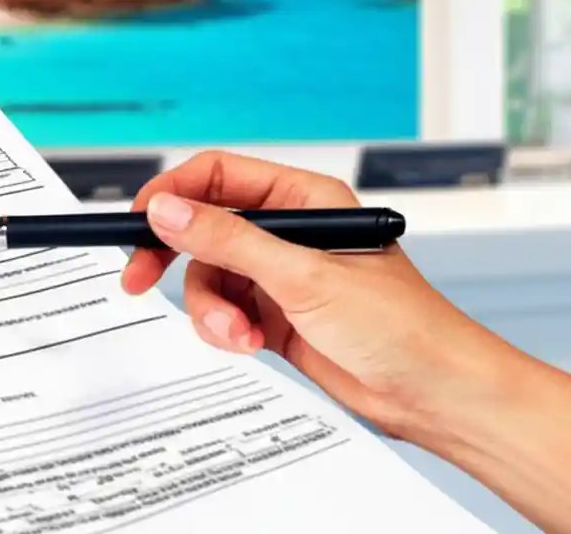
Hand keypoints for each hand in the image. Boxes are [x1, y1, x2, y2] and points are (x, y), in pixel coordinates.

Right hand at [122, 151, 514, 438]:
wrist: (433, 393)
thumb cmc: (401, 325)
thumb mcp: (302, 276)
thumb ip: (228, 241)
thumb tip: (168, 211)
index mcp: (304, 198)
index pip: (218, 176)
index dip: (172, 193)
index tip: (137, 221)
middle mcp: (288, 231)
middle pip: (203, 227)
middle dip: (173, 255)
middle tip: (137, 276)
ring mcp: (280, 275)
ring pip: (209, 277)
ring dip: (211, 309)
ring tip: (238, 333)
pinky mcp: (274, 315)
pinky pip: (224, 311)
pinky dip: (225, 329)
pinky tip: (249, 344)